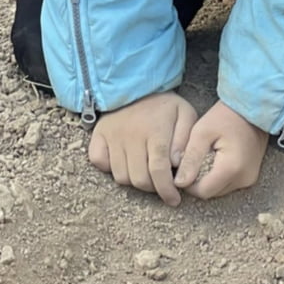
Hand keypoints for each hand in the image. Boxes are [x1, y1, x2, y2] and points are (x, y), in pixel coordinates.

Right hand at [88, 91, 197, 206]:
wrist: (135, 84)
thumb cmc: (163, 104)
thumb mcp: (184, 114)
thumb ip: (185, 140)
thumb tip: (177, 164)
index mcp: (155, 131)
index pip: (159, 171)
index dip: (167, 190)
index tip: (174, 199)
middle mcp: (131, 135)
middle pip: (139, 179)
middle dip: (153, 189)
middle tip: (160, 184)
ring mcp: (112, 136)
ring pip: (120, 176)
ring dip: (134, 181)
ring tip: (145, 172)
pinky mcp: (99, 135)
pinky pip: (99, 162)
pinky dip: (109, 168)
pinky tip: (124, 163)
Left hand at [174, 100, 267, 198]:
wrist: (251, 108)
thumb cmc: (225, 116)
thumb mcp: (202, 132)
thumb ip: (190, 159)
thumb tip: (179, 183)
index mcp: (232, 168)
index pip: (203, 192)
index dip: (188, 184)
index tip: (181, 168)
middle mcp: (244, 179)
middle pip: (212, 192)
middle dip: (198, 181)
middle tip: (191, 160)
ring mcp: (250, 178)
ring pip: (220, 189)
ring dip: (208, 179)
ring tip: (203, 158)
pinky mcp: (251, 176)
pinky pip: (229, 183)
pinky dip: (218, 176)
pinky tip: (214, 159)